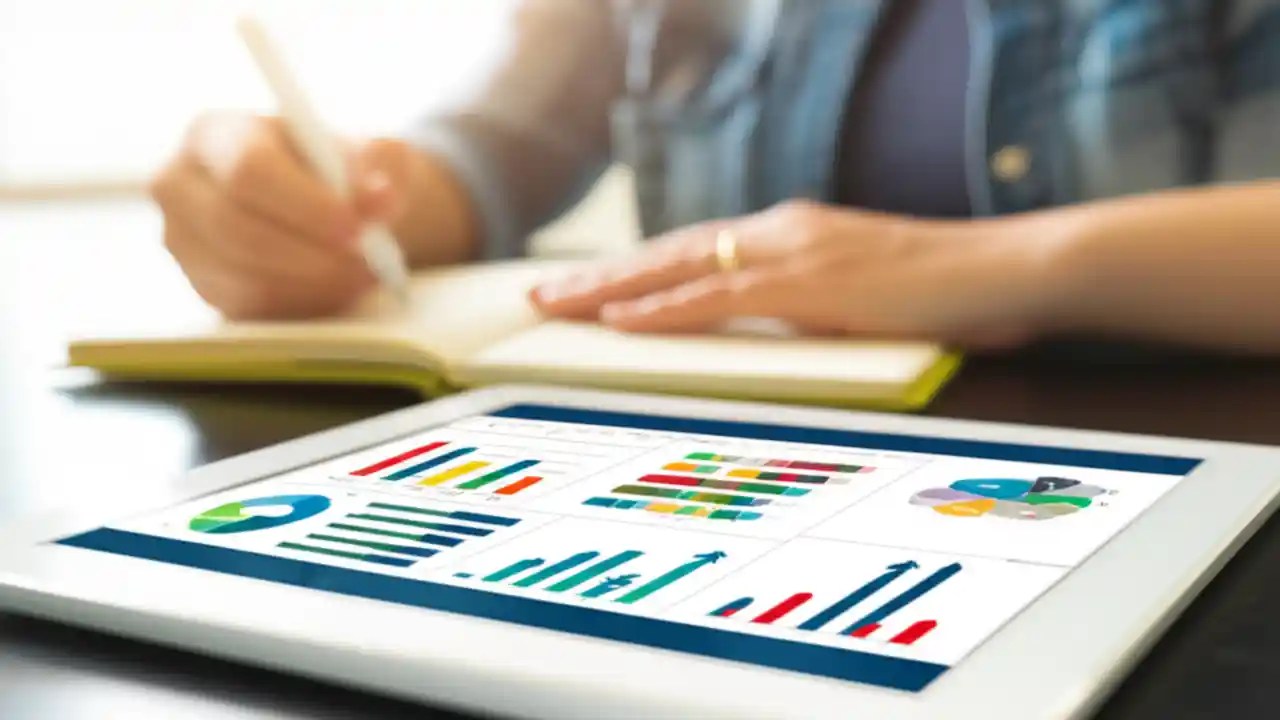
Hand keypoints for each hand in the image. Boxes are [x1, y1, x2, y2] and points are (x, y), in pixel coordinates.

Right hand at [150, 112, 420, 318]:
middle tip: (368, 263)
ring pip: (243, 276)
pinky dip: (304, 303)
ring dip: (314, 284)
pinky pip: (251, 307)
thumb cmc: (339, 167)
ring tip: (365, 275)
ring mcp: (183, 242)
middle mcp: (181, 185)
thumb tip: (379, 199)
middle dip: (311, 255)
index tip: (357, 229)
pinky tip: (340, 288)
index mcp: (215, 133)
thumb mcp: (366, 151)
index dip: (305, 206)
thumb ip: (377, 167)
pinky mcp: (203, 286)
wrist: (325, 199)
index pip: (248, 170)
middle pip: (236, 229)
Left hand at [531, 200, 1071, 347]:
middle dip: (602, 275)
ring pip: (680, 267)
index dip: (637, 269)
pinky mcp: (812, 282)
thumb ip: (812, 299)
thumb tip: (773, 323)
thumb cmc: (948, 289)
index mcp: (794, 233)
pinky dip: (664, 308)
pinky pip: (719, 297)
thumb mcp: (864, 292)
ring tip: (555, 306)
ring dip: (612, 288)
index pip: (696, 249)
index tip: (588, 286)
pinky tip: (621, 319)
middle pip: (671, 252)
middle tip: (542, 296)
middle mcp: (783, 231)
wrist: (1012, 269)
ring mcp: (795, 251)